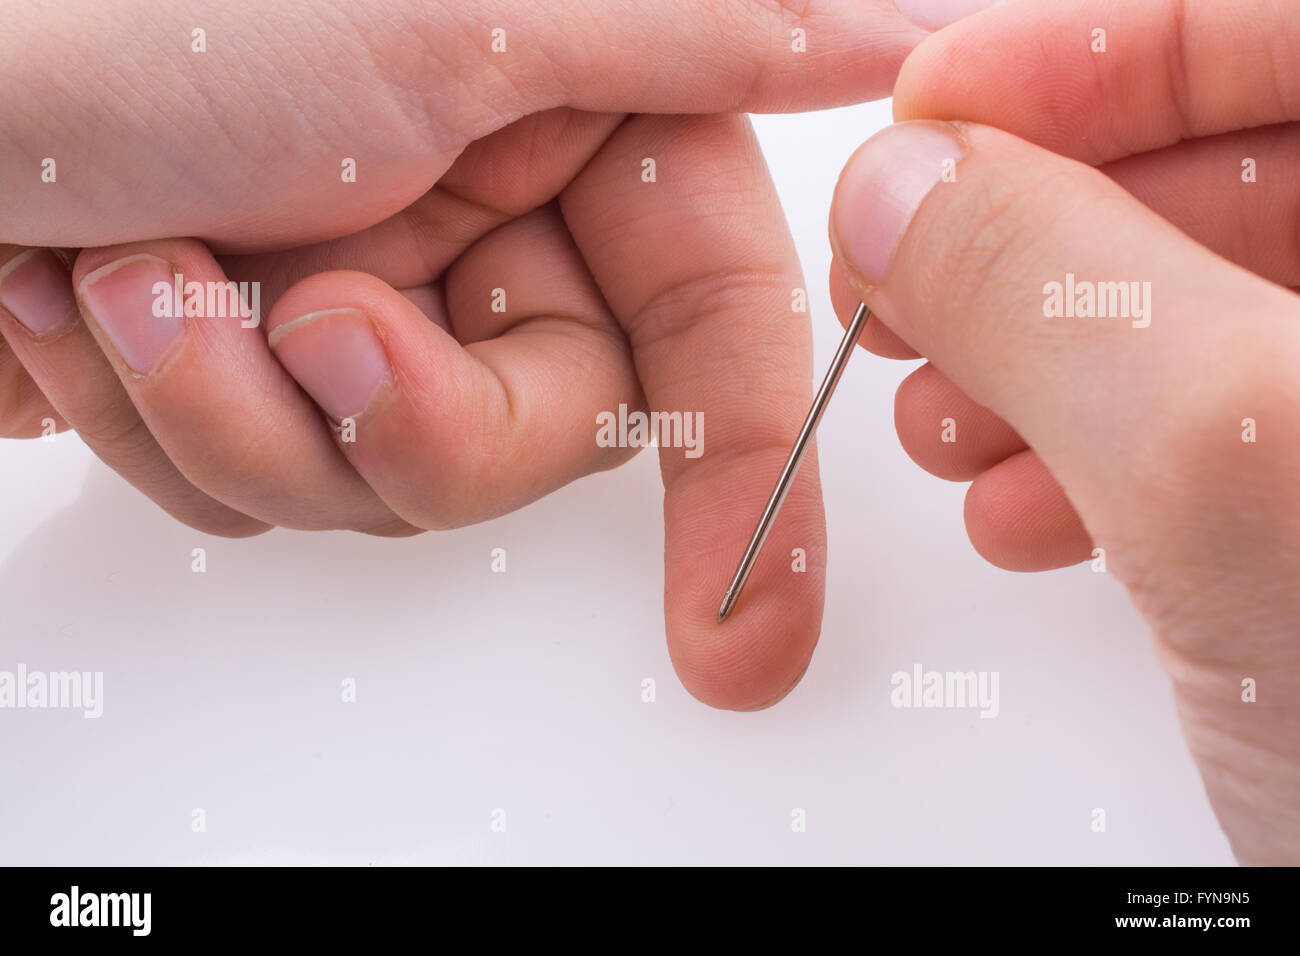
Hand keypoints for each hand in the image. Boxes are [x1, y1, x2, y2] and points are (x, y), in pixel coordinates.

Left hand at [0, 0, 990, 708]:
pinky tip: (92, 301)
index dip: (741, 484)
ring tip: (144, 283)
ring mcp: (369, 289)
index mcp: (566, 109)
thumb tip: (906, 34)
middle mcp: (479, 205)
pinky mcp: (261, 359)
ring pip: (396, 480)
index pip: (714, 324)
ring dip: (250, 417)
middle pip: (546, 434)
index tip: (743, 620)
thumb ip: (707, 32)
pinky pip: (277, 484)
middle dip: (407, 425)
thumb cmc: (121, 12)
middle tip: (314, 330)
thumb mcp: (463, 14)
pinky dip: (173, 418)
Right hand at [829, 0, 1299, 860]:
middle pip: (1239, 171)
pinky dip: (1100, 459)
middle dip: (1038, 232)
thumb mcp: (1238, 465)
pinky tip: (1026, 510)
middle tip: (905, 278)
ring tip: (946, 421)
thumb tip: (902, 188)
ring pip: (1213, 313)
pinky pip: (1224, 435)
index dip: (1094, 55)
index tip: (937, 113)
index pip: (1286, 30)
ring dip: (1043, 360)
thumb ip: (1051, 284)